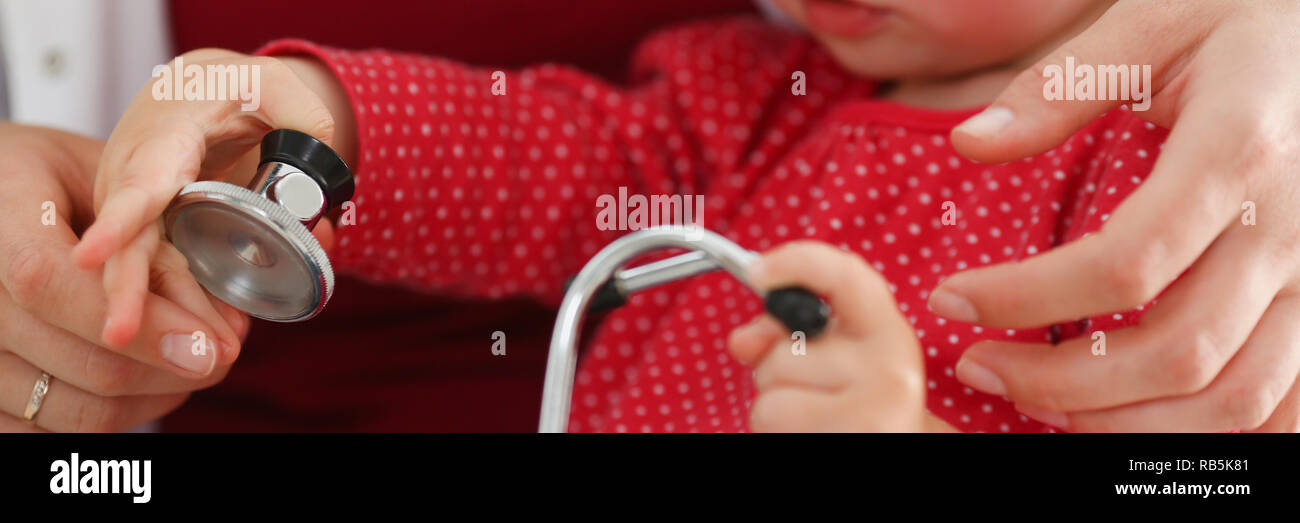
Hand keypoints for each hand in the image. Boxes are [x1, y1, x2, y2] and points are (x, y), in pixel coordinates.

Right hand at [0, 123, 247, 431]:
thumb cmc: (53, 181)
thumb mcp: (103, 182)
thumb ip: (152, 245)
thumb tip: (222, 327)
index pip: (47, 282)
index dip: (137, 323)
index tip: (207, 344)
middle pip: (79, 361)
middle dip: (171, 367)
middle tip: (224, 353)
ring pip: (76, 409)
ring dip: (155, 397)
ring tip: (196, 364)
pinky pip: (50, 431)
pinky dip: (116, 417)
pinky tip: (152, 387)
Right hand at [72, 49, 351, 346]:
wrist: (204, 94)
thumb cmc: (235, 91)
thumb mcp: (273, 86)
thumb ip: (305, 120)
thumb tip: (315, 192)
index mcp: (163, 138)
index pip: (139, 181)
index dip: (118, 220)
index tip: (88, 256)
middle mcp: (136, 179)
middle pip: (128, 242)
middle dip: (127, 293)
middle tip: (123, 336)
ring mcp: (137, 211)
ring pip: (146, 271)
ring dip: (172, 313)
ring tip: (217, 351)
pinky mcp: (148, 236)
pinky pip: (161, 277)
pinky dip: (184, 309)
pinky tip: (217, 340)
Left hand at [728, 241, 945, 431]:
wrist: (892, 454)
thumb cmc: (857, 410)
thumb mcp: (835, 362)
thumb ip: (786, 334)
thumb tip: (743, 340)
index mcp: (890, 335)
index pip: (846, 275)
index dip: (796, 261)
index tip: (758, 271)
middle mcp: (891, 367)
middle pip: (784, 348)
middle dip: (777, 371)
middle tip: (814, 394)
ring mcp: (875, 406)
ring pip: (770, 389)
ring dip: (776, 406)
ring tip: (815, 418)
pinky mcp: (853, 433)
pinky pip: (769, 417)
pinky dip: (774, 429)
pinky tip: (810, 432)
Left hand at [938, 0, 1299, 430]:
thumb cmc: (1250, 22)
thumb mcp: (1156, 20)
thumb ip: (1060, 87)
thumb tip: (969, 143)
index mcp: (1240, 152)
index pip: (1123, 264)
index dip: (1024, 298)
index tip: (951, 301)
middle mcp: (1296, 228)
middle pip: (1177, 352)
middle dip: (1060, 380)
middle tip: (981, 367)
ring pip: (1236, 400)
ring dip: (1126, 422)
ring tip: (1041, 403)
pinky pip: (1287, 408)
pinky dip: (1206, 433)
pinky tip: (1129, 417)